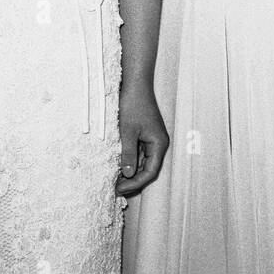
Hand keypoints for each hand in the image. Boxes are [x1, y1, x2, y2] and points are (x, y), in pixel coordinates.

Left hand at [116, 82, 168, 197]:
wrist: (135, 84)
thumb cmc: (133, 105)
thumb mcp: (127, 132)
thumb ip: (128, 154)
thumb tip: (128, 175)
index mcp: (159, 144)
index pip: (150, 172)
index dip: (135, 183)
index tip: (119, 189)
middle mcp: (158, 144)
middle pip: (148, 170)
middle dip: (132, 181)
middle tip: (114, 188)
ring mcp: (152, 140)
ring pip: (143, 163)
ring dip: (130, 172)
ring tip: (114, 180)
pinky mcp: (145, 135)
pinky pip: (139, 154)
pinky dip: (129, 161)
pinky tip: (117, 166)